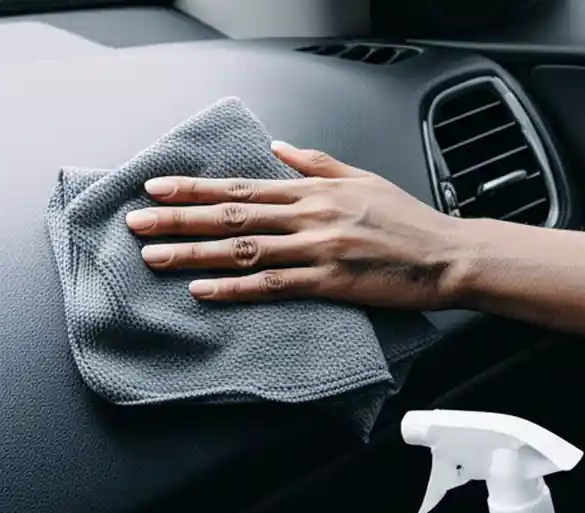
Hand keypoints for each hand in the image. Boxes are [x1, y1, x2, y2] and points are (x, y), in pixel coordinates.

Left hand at [126, 142, 476, 309]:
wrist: (447, 255)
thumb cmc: (408, 220)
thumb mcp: (362, 178)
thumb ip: (315, 163)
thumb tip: (278, 147)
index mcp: (312, 191)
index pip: (240, 185)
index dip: (193, 189)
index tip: (156, 189)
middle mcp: (308, 216)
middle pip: (230, 215)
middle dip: (178, 220)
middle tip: (137, 224)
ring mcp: (317, 250)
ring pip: (243, 249)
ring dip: (194, 254)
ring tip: (155, 259)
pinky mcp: (330, 282)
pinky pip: (273, 286)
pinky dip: (235, 288)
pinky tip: (204, 292)